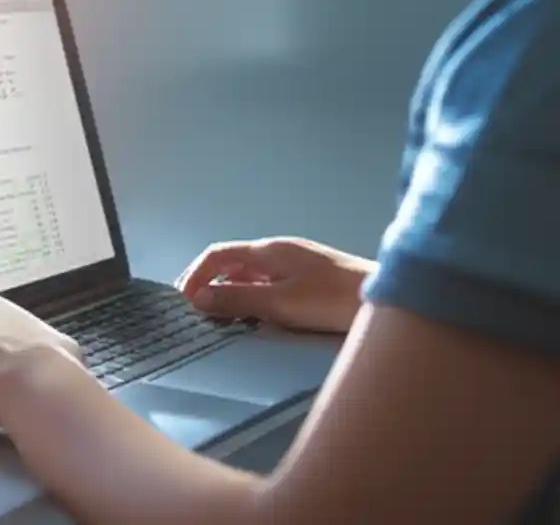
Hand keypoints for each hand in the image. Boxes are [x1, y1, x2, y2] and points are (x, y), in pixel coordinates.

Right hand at [175, 237, 374, 333]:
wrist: (388, 300)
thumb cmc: (331, 300)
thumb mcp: (279, 303)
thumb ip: (237, 299)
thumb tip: (197, 297)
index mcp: (268, 251)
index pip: (218, 254)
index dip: (195, 275)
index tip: (182, 301)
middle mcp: (280, 251)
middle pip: (233, 264)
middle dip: (210, 284)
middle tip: (196, 312)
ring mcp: (298, 263)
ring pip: (252, 275)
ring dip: (232, 293)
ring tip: (221, 319)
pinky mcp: (312, 279)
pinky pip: (270, 284)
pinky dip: (253, 298)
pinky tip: (256, 318)